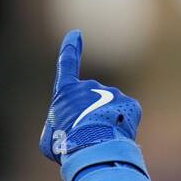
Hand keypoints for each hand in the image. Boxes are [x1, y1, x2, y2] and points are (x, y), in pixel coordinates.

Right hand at [39, 30, 141, 163]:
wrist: (92, 145)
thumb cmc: (65, 143)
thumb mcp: (50, 139)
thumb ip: (60, 128)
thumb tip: (73, 129)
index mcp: (67, 92)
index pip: (67, 64)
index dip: (70, 49)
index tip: (76, 34)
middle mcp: (90, 86)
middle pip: (90, 101)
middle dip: (89, 118)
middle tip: (84, 138)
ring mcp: (112, 93)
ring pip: (109, 110)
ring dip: (105, 125)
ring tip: (99, 142)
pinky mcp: (130, 104)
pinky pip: (124, 116)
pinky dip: (120, 128)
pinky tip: (114, 139)